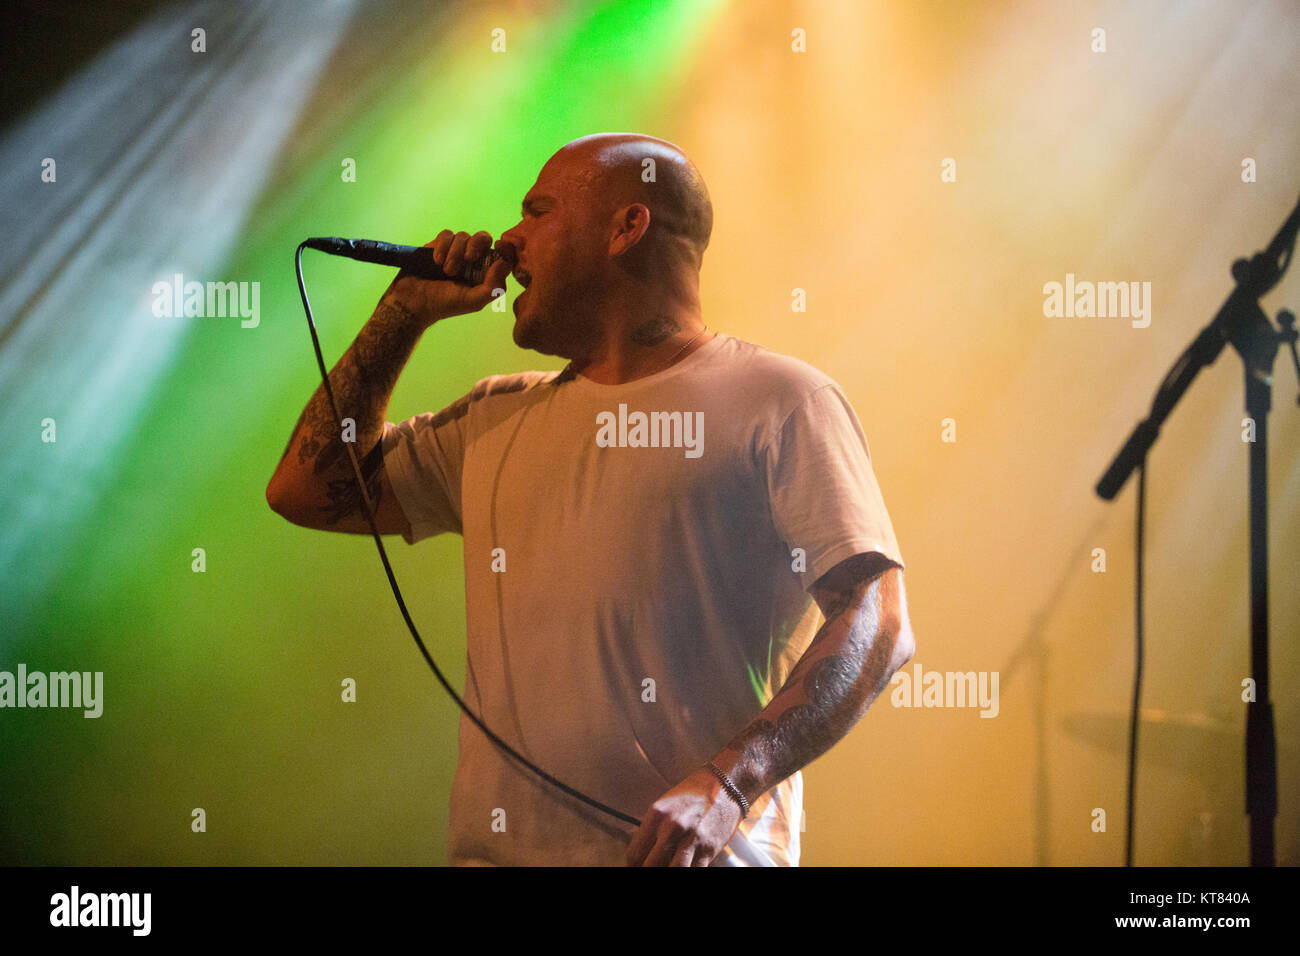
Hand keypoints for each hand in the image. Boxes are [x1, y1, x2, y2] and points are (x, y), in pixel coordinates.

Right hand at [382, 230, 515, 328]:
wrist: (413, 302)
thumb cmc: (445, 304)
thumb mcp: (474, 301)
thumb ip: (494, 287)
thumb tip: (504, 263)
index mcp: (485, 273)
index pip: (502, 253)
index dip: (505, 247)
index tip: (500, 246)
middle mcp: (472, 260)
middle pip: (484, 238)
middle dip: (476, 245)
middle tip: (468, 259)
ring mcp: (454, 251)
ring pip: (463, 235)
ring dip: (455, 252)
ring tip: (446, 271)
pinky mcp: (438, 245)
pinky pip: (446, 234)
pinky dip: (442, 246)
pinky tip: (436, 261)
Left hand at [625, 766, 745, 866]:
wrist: (726, 786)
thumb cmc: (695, 793)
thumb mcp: (665, 805)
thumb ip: (653, 829)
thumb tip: (642, 852)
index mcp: (657, 815)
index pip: (635, 853)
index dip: (633, 864)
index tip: (636, 865)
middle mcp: (673, 827)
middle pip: (650, 866)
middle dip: (648, 869)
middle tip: (651, 866)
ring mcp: (692, 840)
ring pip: (673, 871)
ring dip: (668, 871)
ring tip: (668, 865)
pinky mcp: (709, 849)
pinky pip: (693, 870)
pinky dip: (686, 870)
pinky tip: (684, 865)